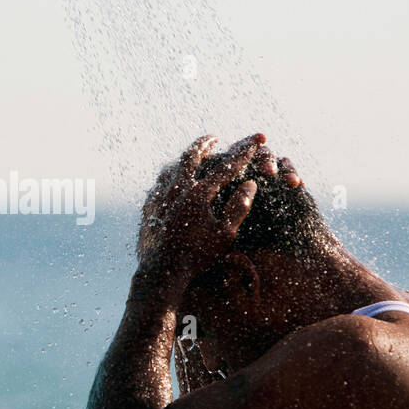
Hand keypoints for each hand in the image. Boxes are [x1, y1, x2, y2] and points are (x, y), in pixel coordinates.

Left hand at [136, 134, 260, 290]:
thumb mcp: (225, 234)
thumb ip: (238, 207)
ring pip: (173, 166)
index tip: (256, 140)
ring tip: (191, 155)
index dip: (243, 152)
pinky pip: (160, 182)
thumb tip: (250, 183)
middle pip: (192, 156)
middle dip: (205, 145)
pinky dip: (169, 175)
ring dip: (184, 158)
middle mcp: (178, 189)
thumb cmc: (197, 255)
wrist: (163, 270)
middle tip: (213, 138)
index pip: (226, 166)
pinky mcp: (152, 206)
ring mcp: (162, 196)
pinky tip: (172, 180)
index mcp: (199, 193)